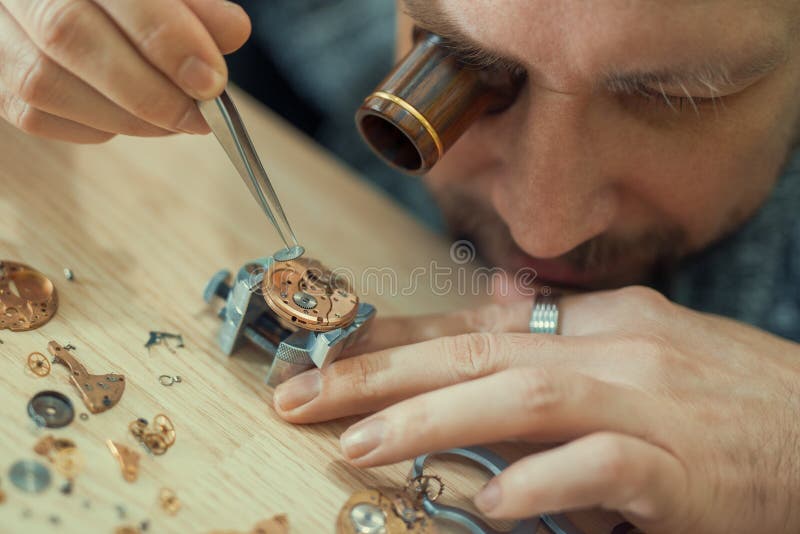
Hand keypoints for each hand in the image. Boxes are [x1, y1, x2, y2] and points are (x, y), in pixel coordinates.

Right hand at [0, 0, 249, 142]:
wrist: (75, 2)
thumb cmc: (128, 1)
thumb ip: (194, 4)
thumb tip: (231, 32)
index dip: (166, 39)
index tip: (211, 80)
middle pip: (68, 34)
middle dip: (148, 90)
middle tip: (200, 115)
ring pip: (43, 83)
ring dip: (125, 117)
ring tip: (175, 120)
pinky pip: (33, 115)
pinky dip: (93, 127)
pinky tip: (130, 118)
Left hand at [273, 286, 799, 533]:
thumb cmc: (731, 400)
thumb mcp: (644, 352)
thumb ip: (568, 336)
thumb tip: (499, 310)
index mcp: (600, 325)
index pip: (476, 324)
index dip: (395, 339)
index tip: (326, 356)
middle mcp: (616, 353)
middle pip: (481, 352)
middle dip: (384, 373)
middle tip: (303, 396)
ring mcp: (649, 408)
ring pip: (527, 397)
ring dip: (436, 420)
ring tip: (359, 444)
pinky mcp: (681, 473)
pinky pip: (601, 470)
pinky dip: (543, 482)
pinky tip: (490, 502)